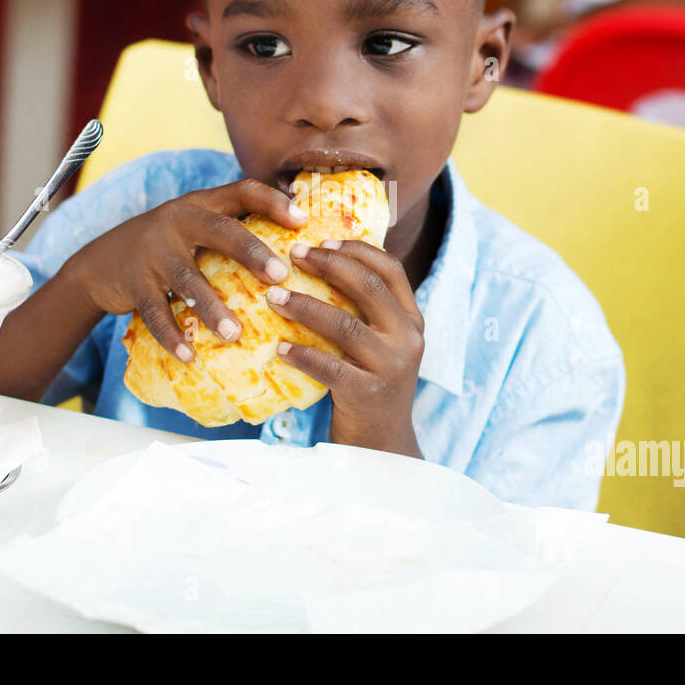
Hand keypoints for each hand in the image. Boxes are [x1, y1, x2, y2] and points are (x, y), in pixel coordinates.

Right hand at [68, 178, 305, 361]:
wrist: (99, 263)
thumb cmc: (167, 248)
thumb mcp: (194, 228)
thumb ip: (233, 230)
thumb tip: (298, 247)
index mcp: (200, 205)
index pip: (242, 191)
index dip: (273, 202)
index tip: (303, 220)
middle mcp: (177, 222)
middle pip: (219, 230)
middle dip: (251, 252)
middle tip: (279, 275)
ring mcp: (153, 253)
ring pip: (186, 278)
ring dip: (210, 307)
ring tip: (234, 333)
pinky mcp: (134, 284)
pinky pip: (155, 312)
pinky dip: (171, 335)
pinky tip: (188, 355)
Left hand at [268, 239, 423, 456]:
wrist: (382, 446)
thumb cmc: (369, 386)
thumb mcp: (379, 345)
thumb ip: (364, 312)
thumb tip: (318, 264)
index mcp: (411, 320)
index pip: (391, 269)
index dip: (356, 249)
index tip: (322, 239)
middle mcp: (408, 338)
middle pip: (368, 287)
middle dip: (328, 264)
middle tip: (292, 255)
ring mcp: (391, 366)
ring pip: (345, 324)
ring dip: (304, 306)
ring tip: (273, 296)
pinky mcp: (368, 393)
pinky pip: (329, 366)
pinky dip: (301, 354)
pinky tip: (279, 348)